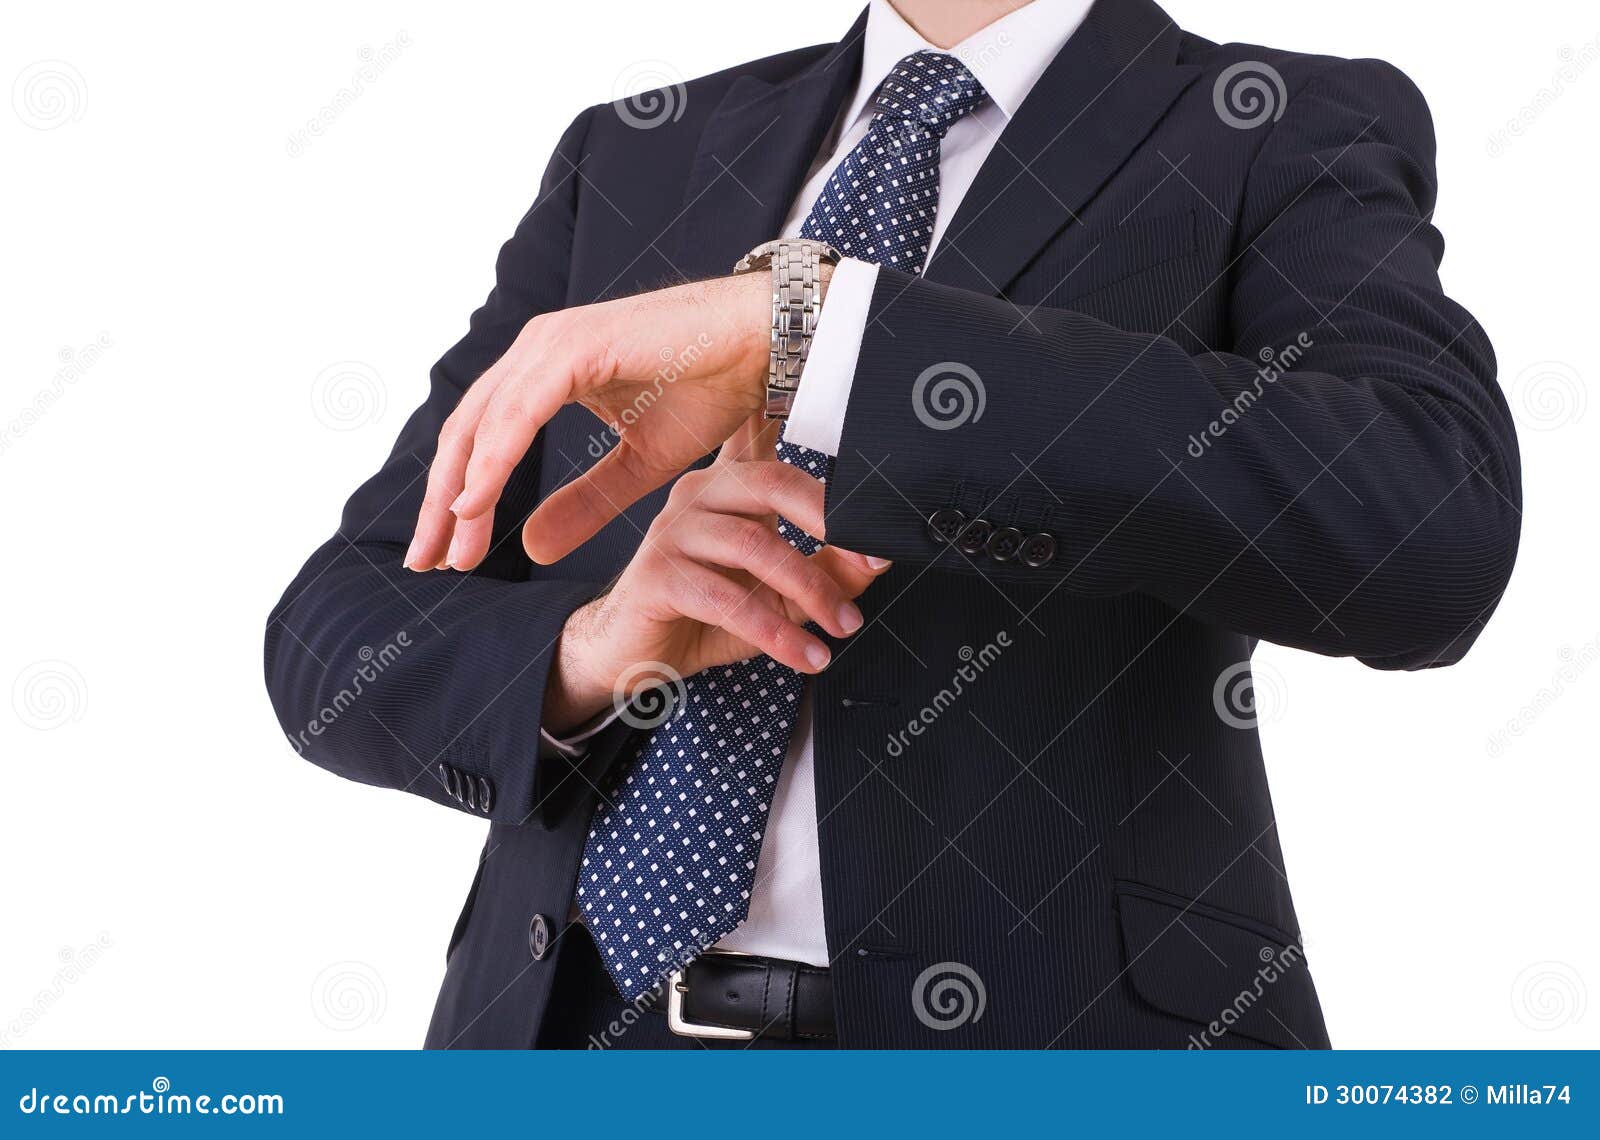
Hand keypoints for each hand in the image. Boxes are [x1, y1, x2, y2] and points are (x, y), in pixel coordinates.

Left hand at [404, 269, 810, 571]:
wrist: (764, 345)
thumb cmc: (712, 389)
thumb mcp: (639, 468)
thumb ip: (585, 504)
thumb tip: (530, 546)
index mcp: (546, 372)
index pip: (483, 442)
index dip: (459, 501)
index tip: (446, 556)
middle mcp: (538, 352)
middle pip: (466, 435)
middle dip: (442, 504)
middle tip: (426, 562)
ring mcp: (552, 344)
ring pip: (484, 426)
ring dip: (460, 491)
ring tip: (448, 547)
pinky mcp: (574, 346)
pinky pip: (519, 412)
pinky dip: (493, 460)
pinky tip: (475, 503)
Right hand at [540, 425, 888, 731]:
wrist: (634, 654)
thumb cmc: (704, 615)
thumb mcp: (780, 595)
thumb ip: (827, 571)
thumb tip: (879, 555)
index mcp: (730, 485)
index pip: (785, 461)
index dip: (833, 487)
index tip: (877, 524)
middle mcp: (698, 494)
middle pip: (772, 485)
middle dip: (828, 525)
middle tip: (871, 564)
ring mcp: (671, 531)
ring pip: (753, 545)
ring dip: (809, 590)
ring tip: (841, 627)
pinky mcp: (656, 575)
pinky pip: (725, 599)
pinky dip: (773, 630)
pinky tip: (802, 653)